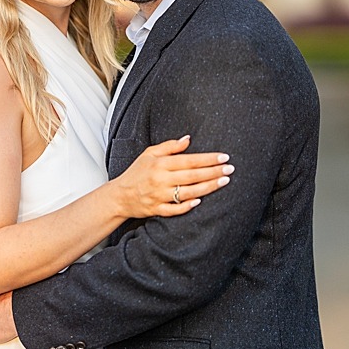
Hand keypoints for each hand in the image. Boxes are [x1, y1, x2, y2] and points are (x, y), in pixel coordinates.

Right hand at [110, 135, 229, 218]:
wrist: (118, 196)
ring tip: (224, 181)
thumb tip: (188, 139)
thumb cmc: (137, 173)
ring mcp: (159, 196)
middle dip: (213, 172)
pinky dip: (187, 206)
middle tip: (230, 169)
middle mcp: (160, 180)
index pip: (189, 160)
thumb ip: (169, 146)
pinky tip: (200, 201)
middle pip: (192, 176)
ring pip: (188, 192)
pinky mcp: (156, 210)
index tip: (224, 157)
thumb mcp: (149, 154)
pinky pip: (174, 209)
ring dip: (208, 187)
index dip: (208, 159)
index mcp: (160, 164)